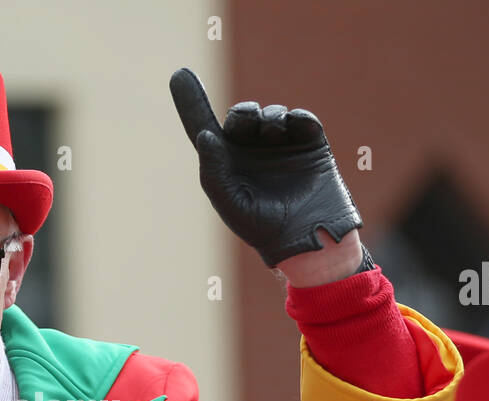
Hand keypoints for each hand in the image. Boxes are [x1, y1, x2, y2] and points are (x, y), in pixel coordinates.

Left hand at [169, 67, 361, 268]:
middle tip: (249, 119)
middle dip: (242, 112)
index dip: (191, 102)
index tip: (178, 74)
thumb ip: (213, 168)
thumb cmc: (262, 226)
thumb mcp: (229, 201)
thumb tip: (206, 134)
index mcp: (227, 163)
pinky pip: (302, 119)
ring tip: (275, 132)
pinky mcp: (309, 143)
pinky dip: (297, 118)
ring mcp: (281, 145)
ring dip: (269, 117)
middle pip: (239, 115)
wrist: (305, 236)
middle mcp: (252, 150)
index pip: (204, 127)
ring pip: (270, 114)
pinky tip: (293, 127)